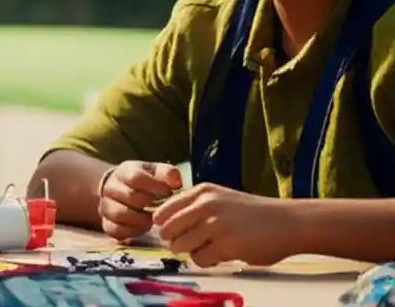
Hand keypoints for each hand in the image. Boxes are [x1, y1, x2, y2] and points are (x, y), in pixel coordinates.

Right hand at [97, 160, 182, 240]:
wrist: (118, 188)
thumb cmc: (143, 181)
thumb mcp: (155, 172)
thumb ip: (167, 173)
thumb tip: (176, 183)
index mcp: (124, 172)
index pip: (136, 177)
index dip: (155, 186)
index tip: (168, 192)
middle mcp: (111, 187)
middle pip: (130, 197)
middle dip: (150, 204)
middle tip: (161, 208)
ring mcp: (105, 206)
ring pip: (120, 214)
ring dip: (141, 220)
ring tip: (151, 219)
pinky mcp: (106, 223)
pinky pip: (115, 230)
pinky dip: (131, 231)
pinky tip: (142, 227)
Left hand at [153, 182, 301, 266]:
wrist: (289, 222)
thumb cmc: (253, 214)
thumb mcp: (221, 199)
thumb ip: (194, 207)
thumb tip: (164, 225)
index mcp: (202, 191)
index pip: (163, 211)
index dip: (164, 226)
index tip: (175, 233)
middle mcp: (206, 205)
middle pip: (167, 230)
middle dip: (174, 241)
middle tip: (189, 245)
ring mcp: (216, 225)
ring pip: (180, 246)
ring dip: (190, 252)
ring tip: (207, 249)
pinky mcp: (227, 245)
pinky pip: (200, 259)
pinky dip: (206, 261)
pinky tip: (220, 255)